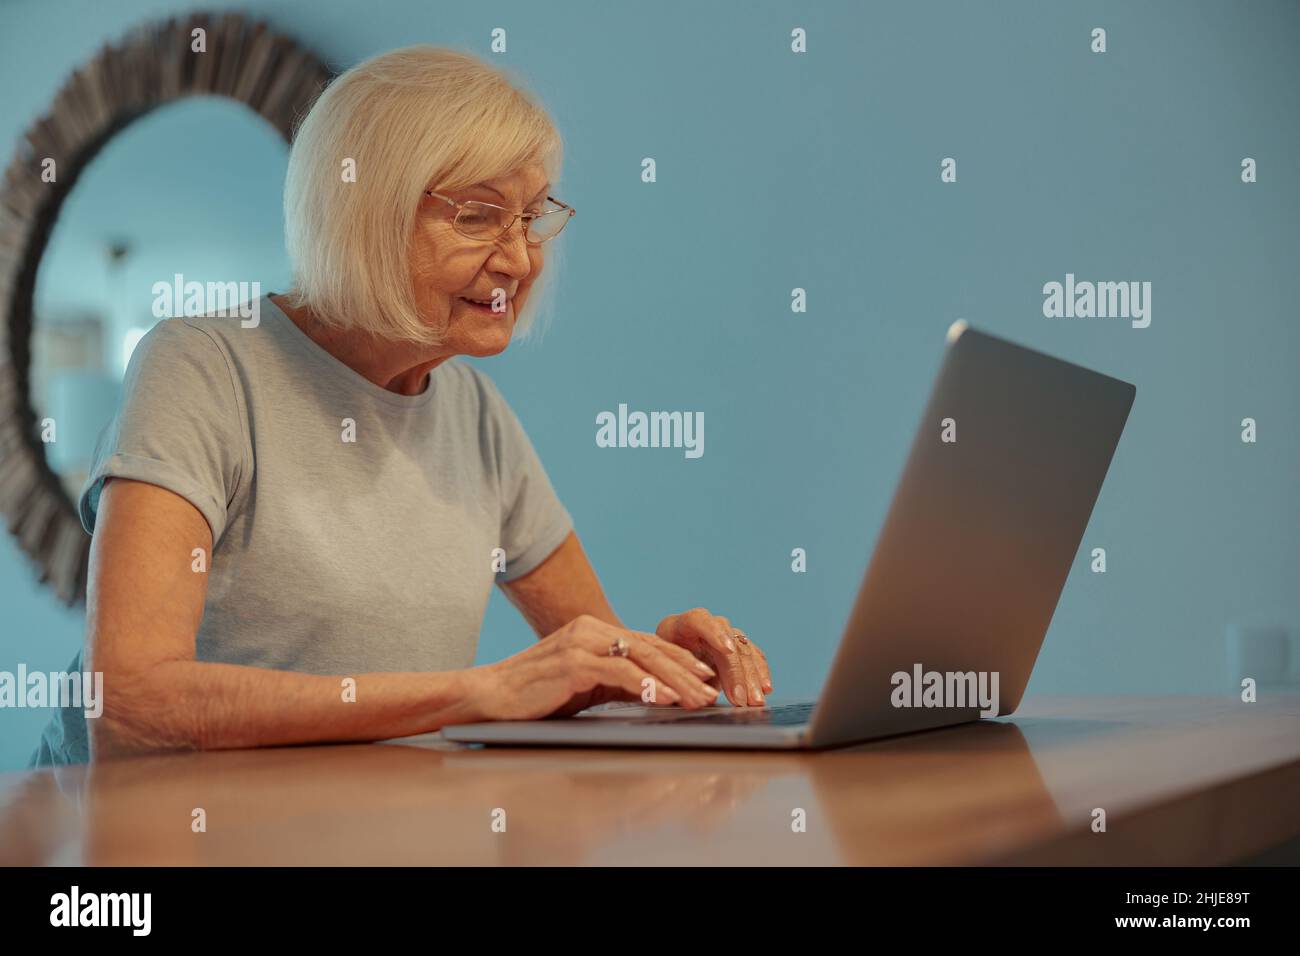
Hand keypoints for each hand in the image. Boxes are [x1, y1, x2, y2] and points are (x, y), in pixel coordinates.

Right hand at [472, 614, 720, 720]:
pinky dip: (647, 685)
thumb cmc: (538, 695)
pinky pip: (620, 672)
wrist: (490, 697)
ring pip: (642, 658)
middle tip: (712, 690)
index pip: (648, 643)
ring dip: (675, 680)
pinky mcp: (573, 662)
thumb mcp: (587, 685)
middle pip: (651, 648)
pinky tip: (666, 698)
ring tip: (698, 699)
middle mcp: (591, 629)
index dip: (680, 660)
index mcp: (594, 631)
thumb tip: (658, 691)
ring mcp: (582, 642)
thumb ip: (619, 682)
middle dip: (686, 670)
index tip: (706, 677)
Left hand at [655, 608, 772, 706]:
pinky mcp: (735, 647)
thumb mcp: (658, 677)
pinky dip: (759, 672)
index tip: (726, 650)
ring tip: (755, 702)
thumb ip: (675, 683)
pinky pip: (753, 656)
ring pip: (743, 649)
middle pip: (726, 640)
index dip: (713, 633)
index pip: (698, 620)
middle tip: (739, 699)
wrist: (665, 669)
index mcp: (678, 626)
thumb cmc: (657, 673)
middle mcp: (704, 626)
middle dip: (735, 672)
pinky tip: (765, 688)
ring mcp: (722, 635)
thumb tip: (698, 697)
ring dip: (751, 677)